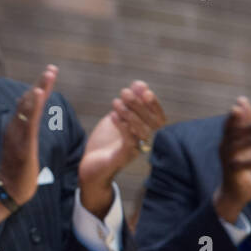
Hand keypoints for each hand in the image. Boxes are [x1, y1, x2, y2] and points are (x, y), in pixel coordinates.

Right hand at [0, 65, 56, 202]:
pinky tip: (39, 94)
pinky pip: (29, 121)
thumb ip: (24, 133)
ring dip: (39, 90)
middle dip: (40, 84)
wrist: (8, 191)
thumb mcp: (22, 148)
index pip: (28, 104)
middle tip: (52, 69)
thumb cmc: (17, 172)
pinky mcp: (23, 144)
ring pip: (28, 108)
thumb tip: (28, 121)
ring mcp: (17, 135)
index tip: (49, 75)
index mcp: (15, 128)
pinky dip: (33, 106)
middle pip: (28, 101)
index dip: (38, 89)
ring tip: (48, 75)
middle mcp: (14, 128)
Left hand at [78, 81, 166, 197]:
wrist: (91, 167)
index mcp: (146, 132)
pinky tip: (112, 116)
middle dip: (139, 106)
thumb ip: (130, 102)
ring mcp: (135, 151)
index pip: (159, 118)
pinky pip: (129, 143)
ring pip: (141, 132)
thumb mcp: (118, 117)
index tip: (145, 90)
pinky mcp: (123, 158)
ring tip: (115, 101)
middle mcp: (145, 142)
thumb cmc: (107, 142)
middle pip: (152, 124)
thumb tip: (140, 84)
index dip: (154, 104)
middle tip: (125, 92)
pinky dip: (122, 128)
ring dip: (130, 115)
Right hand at [215, 96, 250, 223]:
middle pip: (232, 134)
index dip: (234, 116)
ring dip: (248, 142)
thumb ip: (243, 122)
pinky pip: (240, 166)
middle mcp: (224, 148)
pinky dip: (250, 163)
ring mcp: (227, 161)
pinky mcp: (232, 173)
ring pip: (235, 149)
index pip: (229, 124)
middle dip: (243, 126)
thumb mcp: (243, 142)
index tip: (238, 105)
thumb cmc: (241, 162)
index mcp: (227, 140)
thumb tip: (241, 99)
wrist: (234, 190)